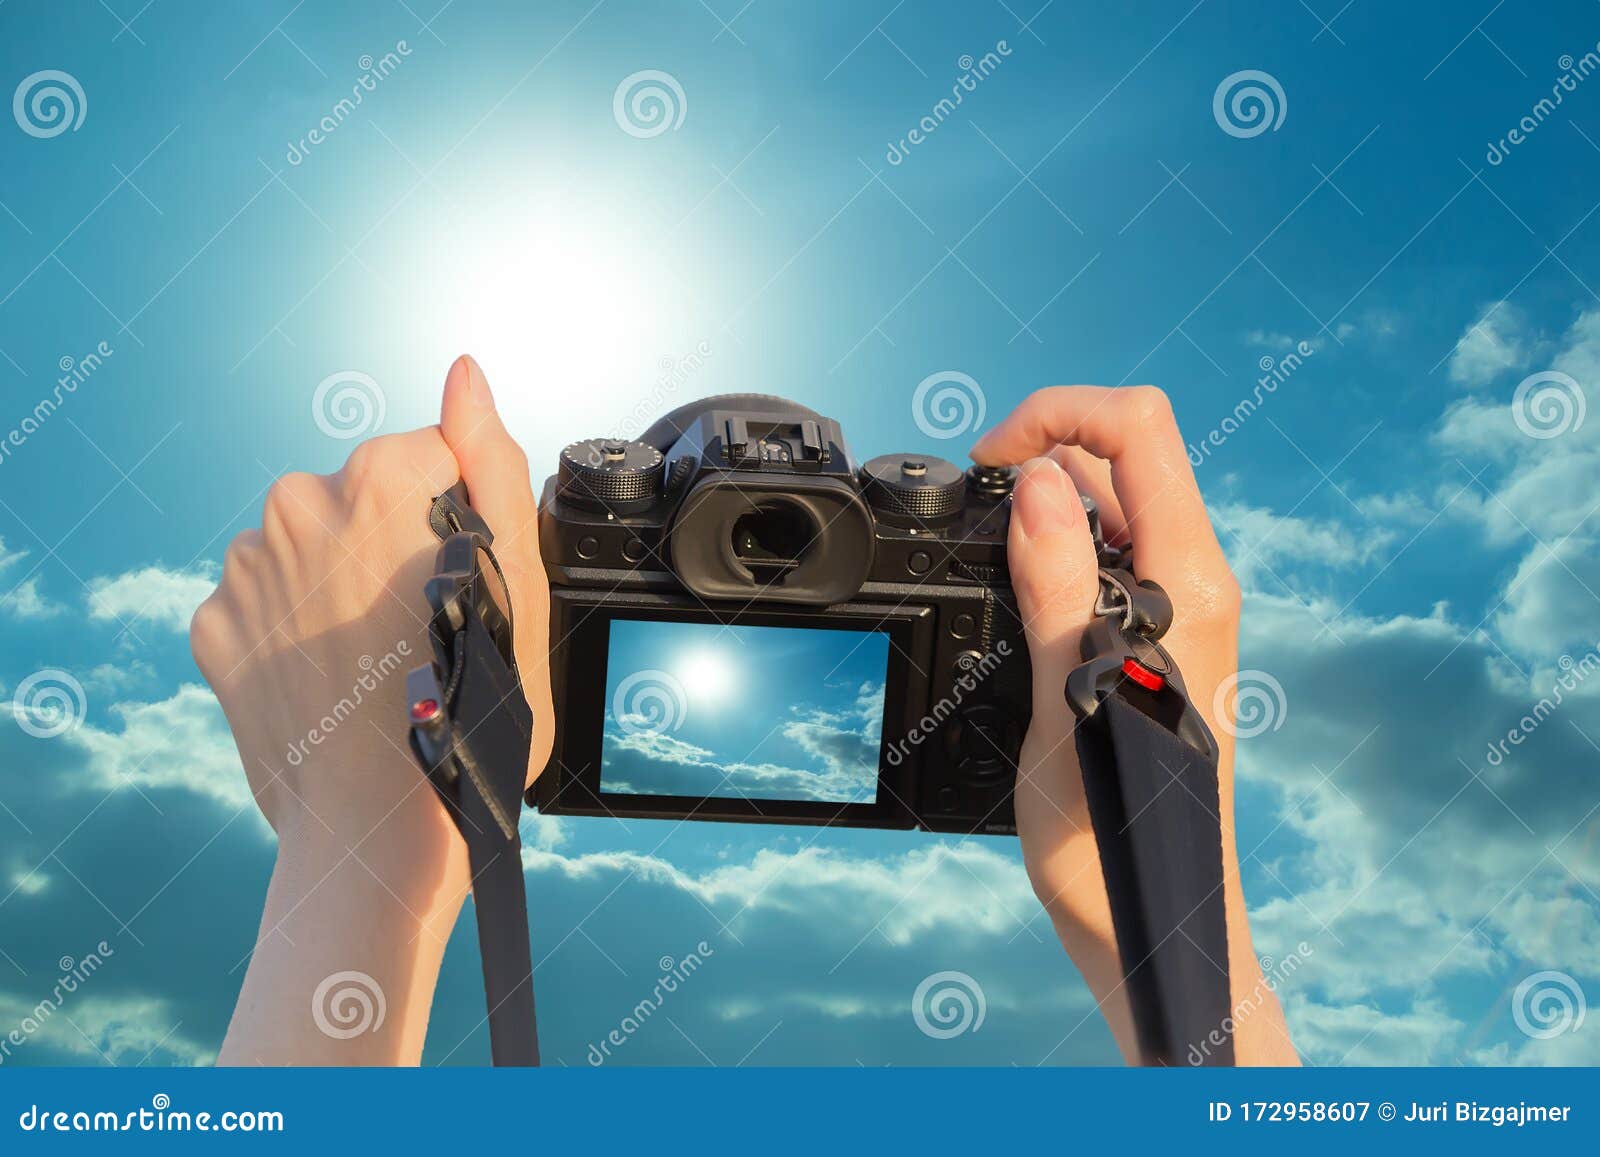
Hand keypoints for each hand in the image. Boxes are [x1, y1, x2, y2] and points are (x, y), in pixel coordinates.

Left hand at [191, 356, 551, 1063]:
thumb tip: (465, 373)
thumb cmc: (466, 714)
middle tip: (421, 632)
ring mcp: (243, 569)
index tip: (463, 586)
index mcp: (379, 480)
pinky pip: (261, 601)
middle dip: (391, 546)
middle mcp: (296, 504)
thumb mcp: (515, 585)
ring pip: (308, 548)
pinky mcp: (210, 625)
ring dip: (337, 585)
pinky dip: (291, 628)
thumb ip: (491, 463)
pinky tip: (326, 680)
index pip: (431, 457)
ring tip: (372, 664)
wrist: (378, 833)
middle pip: (363, 498)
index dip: (460, 519)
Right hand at [972, 385, 1294, 1064]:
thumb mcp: (1072, 694)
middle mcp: (1193, 581)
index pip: (1138, 429)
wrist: (1145, 907)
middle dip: (1043, 450)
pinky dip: (1053, 545)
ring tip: (989, 552)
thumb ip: (1059, 580)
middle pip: (1125, 452)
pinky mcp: (1151, 635)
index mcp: (1190, 581)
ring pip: (1111, 500)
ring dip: (1045, 499)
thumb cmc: (1115, 826)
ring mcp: (1176, 606)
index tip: (987, 463)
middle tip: (977, 507)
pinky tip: (1015, 590)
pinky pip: (1104, 554)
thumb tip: (1036, 482)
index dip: (1056, 416)